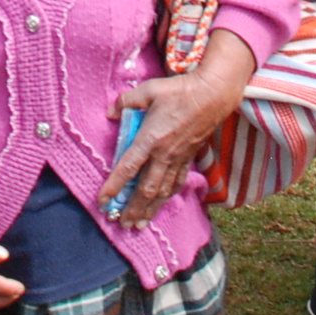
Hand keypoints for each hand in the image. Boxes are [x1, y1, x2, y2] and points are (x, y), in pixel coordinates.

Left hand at [101, 31, 256, 226]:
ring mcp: (178, 159)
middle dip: (133, 209)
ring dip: (150, 210)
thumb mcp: (148, 90)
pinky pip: (176, 183)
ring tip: (139, 224)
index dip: (114, 186)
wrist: (212, 96)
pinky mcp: (189, 159)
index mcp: (151, 138)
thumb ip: (126, 101)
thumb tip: (110, 113)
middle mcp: (164, 154)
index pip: (128, 167)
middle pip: (146, 189)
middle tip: (122, 224)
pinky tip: (161, 204)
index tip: (103, 201)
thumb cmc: (179, 91)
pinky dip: (167, 197)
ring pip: (162, 191)